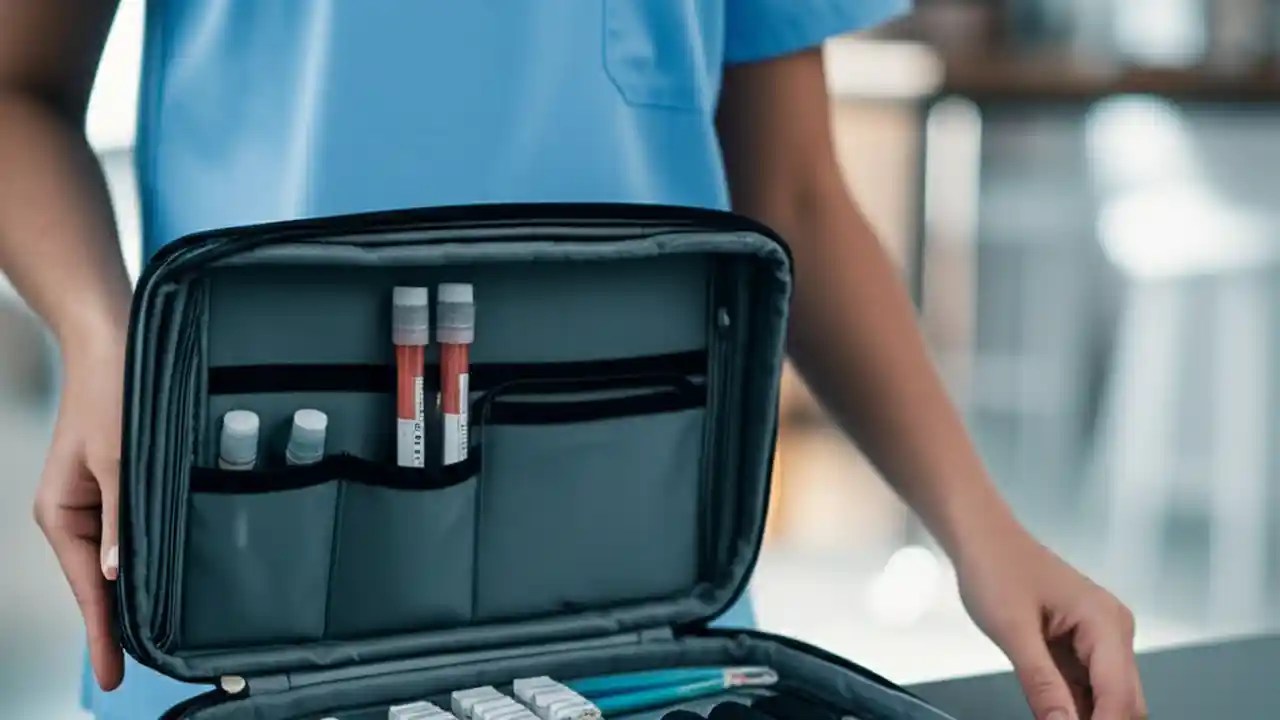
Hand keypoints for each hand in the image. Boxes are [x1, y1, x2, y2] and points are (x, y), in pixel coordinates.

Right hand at [32, 330, 126, 690]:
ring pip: (113, 559)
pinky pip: (124, 533)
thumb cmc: (111, 392)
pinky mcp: (113, 487)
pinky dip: (137, 557)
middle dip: (115, 620)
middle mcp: (72, 513)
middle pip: (96, 581)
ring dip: (130, 589)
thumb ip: (121, 516)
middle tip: (136, 666)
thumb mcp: (120, 458)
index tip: (112, 673)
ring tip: (147, 636)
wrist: (111, 345)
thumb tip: (116, 570)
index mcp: (60, 512)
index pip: (85, 587)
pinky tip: (153, 579)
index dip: (101, 632)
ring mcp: (92, 501)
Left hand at [956, 524, 1145, 719]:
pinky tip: (1055, 716)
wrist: (981, 538)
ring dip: (1087, 717)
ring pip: (1107, 699)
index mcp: (1105, 622)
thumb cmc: (995, 566)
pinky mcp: (1080, 646)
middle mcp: (1113, 631)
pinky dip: (1074, 708)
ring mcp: (1100, 639)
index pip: (1119, 696)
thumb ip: (1041, 682)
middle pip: (1125, 702)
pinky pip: (1086, 687)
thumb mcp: (1012, 629)